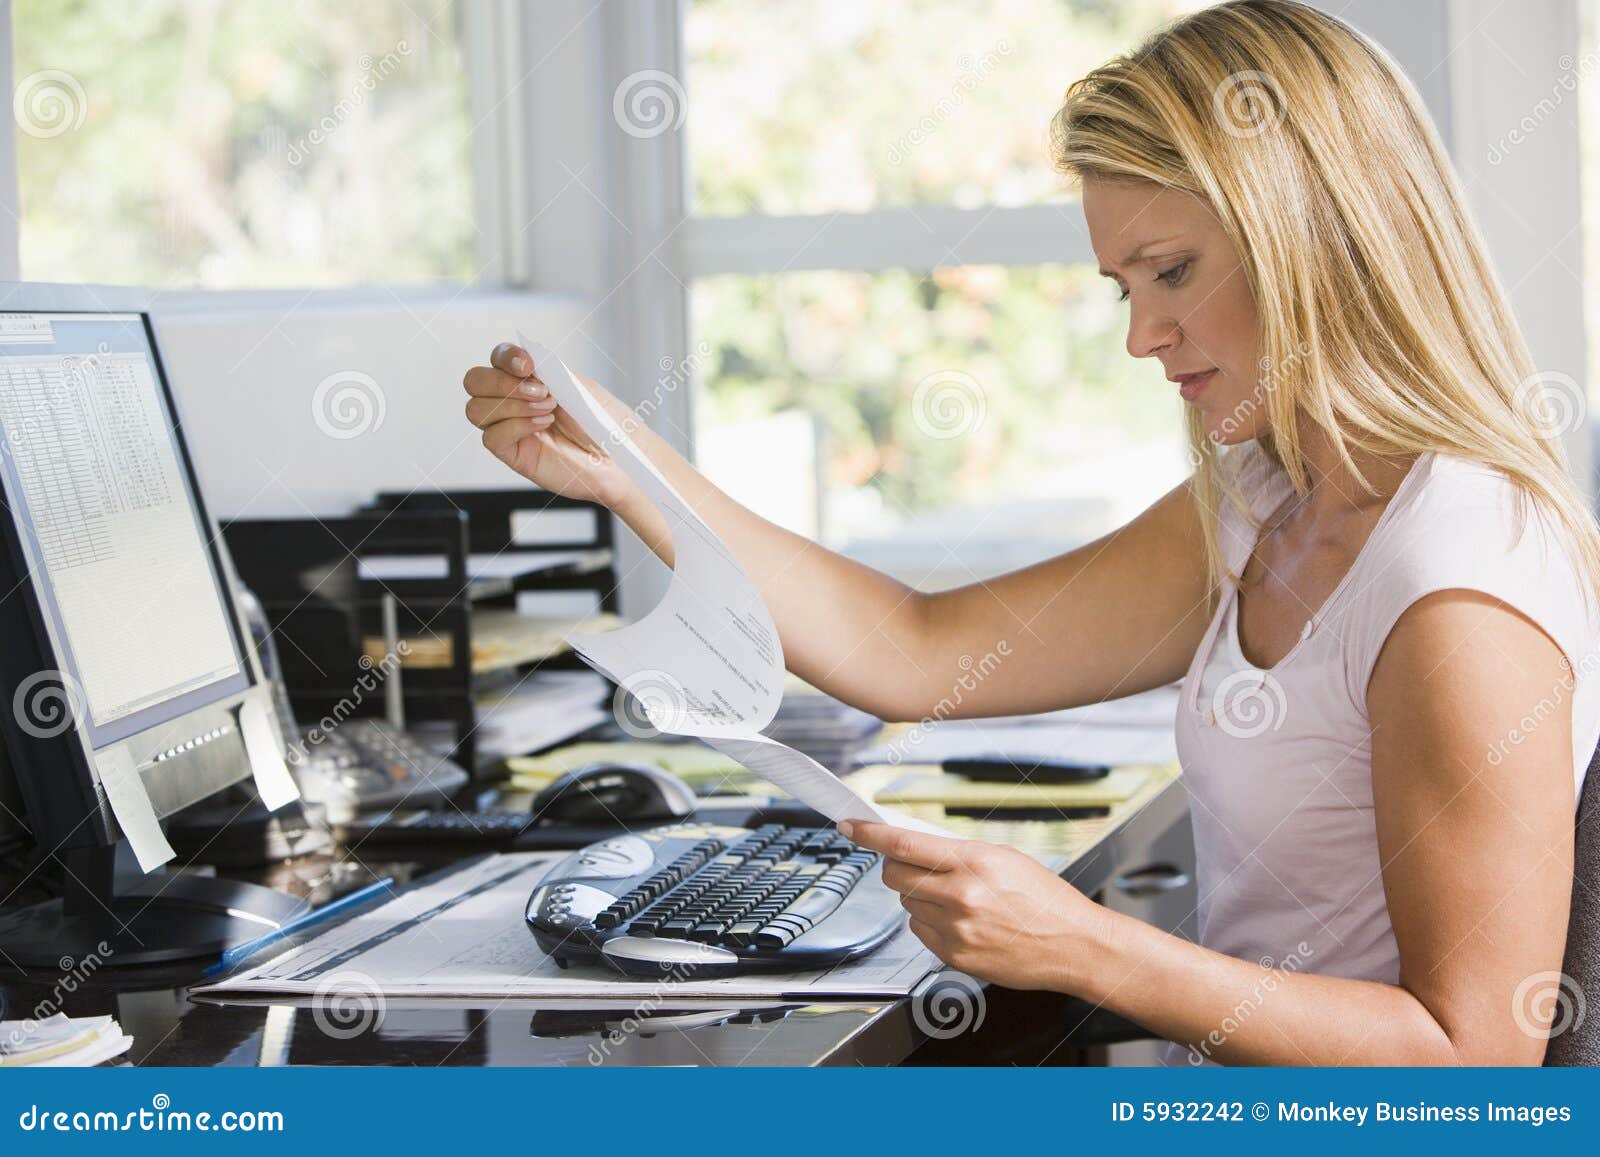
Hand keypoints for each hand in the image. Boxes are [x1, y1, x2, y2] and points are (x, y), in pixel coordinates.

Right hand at [462, 342, 638, 509]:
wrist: (620, 456)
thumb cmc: (606, 423)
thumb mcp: (579, 385)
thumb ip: (548, 369)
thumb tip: (526, 352)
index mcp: (530, 379)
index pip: (496, 358)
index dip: (506, 357)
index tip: (529, 365)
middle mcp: (514, 401)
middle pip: (474, 381)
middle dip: (501, 382)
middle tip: (541, 391)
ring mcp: (511, 428)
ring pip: (476, 409)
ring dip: (513, 405)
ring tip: (548, 410)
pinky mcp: (514, 453)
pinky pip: (491, 437)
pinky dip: (516, 426)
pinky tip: (543, 426)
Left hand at [839, 819, 1106, 991]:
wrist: (1074, 944)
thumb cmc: (1045, 899)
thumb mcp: (1004, 857)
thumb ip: (957, 852)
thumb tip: (915, 846)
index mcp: (972, 862)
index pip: (903, 844)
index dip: (868, 834)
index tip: (848, 826)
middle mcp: (959, 896)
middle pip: (895, 876)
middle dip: (896, 867)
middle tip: (913, 866)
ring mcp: (955, 929)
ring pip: (907, 905)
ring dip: (919, 897)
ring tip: (956, 899)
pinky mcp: (955, 956)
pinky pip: (920, 932)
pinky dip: (931, 923)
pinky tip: (961, 922)